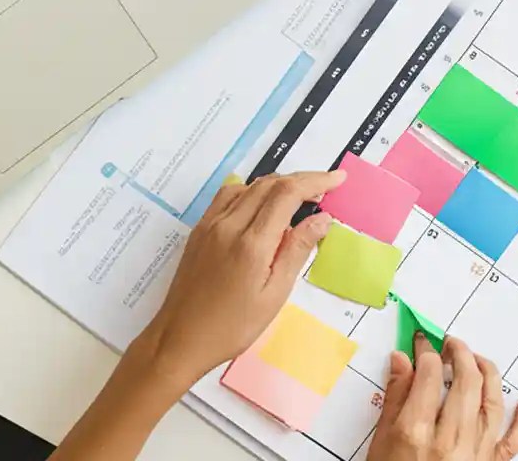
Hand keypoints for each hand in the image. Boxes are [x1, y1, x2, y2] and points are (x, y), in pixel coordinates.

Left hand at [130, 169, 344, 386]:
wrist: (180, 340)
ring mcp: (210, 225)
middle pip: (269, 184)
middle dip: (301, 180)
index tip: (337, 179)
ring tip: (298, 196)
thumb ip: (297, 251)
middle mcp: (229, 225)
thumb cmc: (233, 326)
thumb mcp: (275, 294)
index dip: (315, 181)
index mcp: (252, 243)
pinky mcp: (199, 230)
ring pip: (248, 186)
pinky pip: (228, 196)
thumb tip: (322, 219)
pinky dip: (252, 191)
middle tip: (325, 189)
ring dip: (277, 184)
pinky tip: (262, 204)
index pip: (287, 194)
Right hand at [369, 335, 517, 460]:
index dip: (427, 351)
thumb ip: (395, 400)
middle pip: (466, 381)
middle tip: (452, 344)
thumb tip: (401, 361)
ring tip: (477, 359)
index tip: (424, 343)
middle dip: (461, 353)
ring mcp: (475, 454)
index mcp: (416, 433)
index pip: (430, 375)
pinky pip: (515, 440)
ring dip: (488, 373)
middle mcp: (450, 441)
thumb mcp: (380, 444)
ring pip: (492, 401)